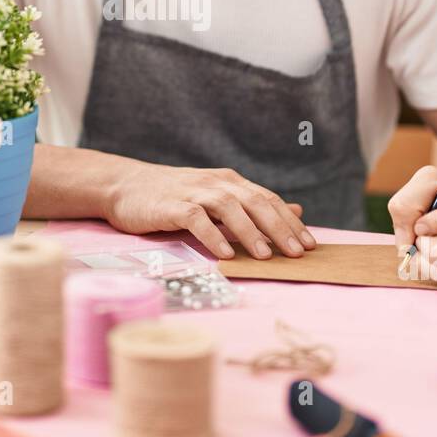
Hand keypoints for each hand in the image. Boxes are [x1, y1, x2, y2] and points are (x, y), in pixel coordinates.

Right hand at [106, 163, 315, 260]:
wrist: (125, 186)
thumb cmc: (173, 196)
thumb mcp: (216, 197)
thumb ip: (253, 205)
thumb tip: (296, 211)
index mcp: (230, 182)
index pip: (267, 199)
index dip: (290, 221)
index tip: (310, 244)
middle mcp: (216, 183)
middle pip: (255, 202)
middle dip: (279, 227)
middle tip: (298, 252)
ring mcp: (194, 192)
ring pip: (229, 207)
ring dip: (250, 231)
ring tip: (266, 255)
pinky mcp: (171, 205)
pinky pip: (196, 218)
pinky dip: (213, 235)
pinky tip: (226, 253)